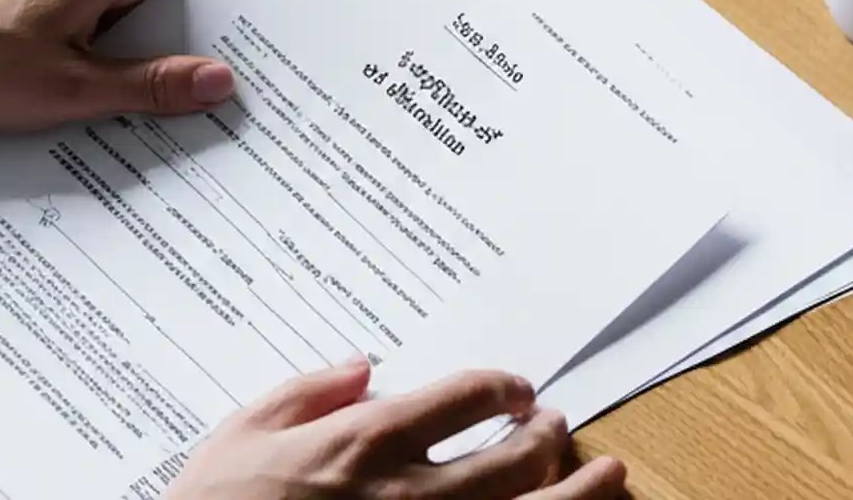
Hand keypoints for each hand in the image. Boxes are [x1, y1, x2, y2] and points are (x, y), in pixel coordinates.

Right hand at [165, 358, 625, 499]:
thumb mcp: (243, 433)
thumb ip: (307, 391)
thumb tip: (363, 366)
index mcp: (363, 443)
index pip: (464, 397)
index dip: (502, 385)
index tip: (514, 388)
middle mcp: (407, 495)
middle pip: (513, 457)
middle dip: (547, 434)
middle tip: (557, 423)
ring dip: (580, 493)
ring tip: (610, 474)